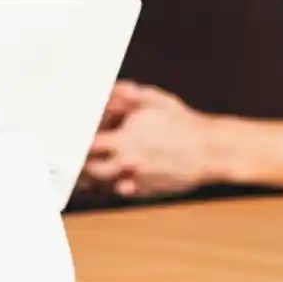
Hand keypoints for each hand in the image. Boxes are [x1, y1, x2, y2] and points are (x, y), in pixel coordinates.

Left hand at [78, 81, 219, 199]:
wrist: (211, 151)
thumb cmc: (184, 123)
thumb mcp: (156, 100)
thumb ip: (127, 93)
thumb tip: (107, 89)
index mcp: (126, 140)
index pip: (88, 144)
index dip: (77, 141)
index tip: (71, 136)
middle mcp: (127, 163)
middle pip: (89, 168)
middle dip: (80, 160)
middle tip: (72, 153)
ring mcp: (136, 180)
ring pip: (101, 184)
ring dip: (90, 175)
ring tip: (84, 165)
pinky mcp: (145, 192)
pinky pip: (118, 191)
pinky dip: (110, 184)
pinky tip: (107, 175)